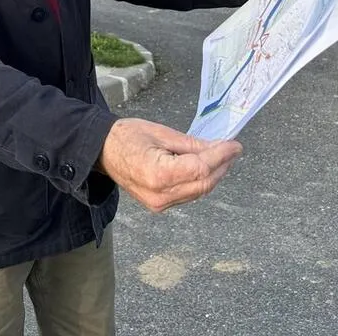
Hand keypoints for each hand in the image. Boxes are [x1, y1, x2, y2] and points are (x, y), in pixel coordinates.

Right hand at [97, 119, 242, 212]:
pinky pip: (189, 195)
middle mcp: (160, 195)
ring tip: (222, 156)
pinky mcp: (159, 205)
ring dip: (214, 174)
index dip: (221, 156)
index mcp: (158, 174)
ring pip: (199, 192)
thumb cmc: (126, 137)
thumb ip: (192, 144)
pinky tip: (205, 167)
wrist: (102, 152)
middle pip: (203, 184)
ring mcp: (160, 204)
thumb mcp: (161, 133)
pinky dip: (201, 181)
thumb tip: (219, 147)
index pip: (200, 168)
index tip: (235, 145)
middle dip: (222, 166)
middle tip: (232, 149)